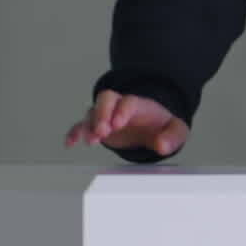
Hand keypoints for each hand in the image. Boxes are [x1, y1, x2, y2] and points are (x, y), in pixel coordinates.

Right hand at [65, 90, 189, 159]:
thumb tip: (162, 146)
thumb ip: (172, 137)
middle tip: (102, 131)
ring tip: (91, 141)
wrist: (152, 126)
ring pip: (91, 113)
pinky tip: (70, 143)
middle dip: (102, 114)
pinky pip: (81, 126)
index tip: (118, 124)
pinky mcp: (97, 127)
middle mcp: (118, 107)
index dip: (122, 111)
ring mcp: (105, 116)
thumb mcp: (175, 130)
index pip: (128, 101)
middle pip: (105, 100)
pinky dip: (74, 133)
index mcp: (137, 104)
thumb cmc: (161, 125)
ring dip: (89, 127)